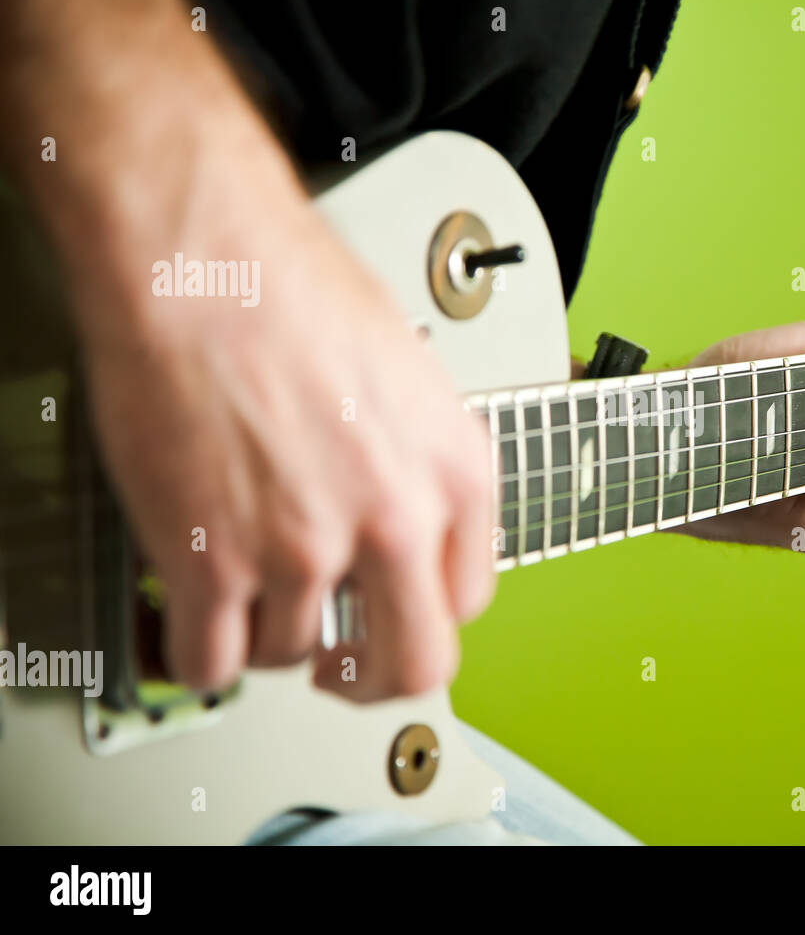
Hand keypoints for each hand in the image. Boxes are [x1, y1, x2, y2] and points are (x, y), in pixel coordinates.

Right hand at [0, 0, 494, 700]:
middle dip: (377, 675)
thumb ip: (421, 465)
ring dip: (276, 637)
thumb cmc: (297, 288)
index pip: (471, 596)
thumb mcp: (413, 378)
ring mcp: (304, 548)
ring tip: (254, 595)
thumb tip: (410, 520)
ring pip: (299, 655)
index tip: (400, 613)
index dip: (429, 612)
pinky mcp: (213, 560)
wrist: (204, 260)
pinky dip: (206, 657)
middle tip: (349, 669)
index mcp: (456, 474)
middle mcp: (394, 520)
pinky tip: (202, 626)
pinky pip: (213, 661)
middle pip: (414, 662)